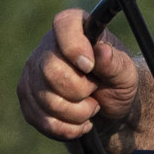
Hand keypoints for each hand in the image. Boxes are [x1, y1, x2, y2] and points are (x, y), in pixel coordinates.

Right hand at [18, 7, 141, 143]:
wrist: (109, 110)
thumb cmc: (118, 83)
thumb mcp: (126, 73)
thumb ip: (115, 62)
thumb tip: (101, 51)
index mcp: (75, 27)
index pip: (64, 25)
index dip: (74, 47)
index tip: (89, 67)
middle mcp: (48, 45)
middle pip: (51, 71)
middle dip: (80, 91)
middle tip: (94, 91)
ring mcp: (33, 71)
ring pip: (46, 100)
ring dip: (77, 113)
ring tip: (91, 107)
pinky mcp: (27, 97)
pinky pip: (42, 119)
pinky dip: (67, 128)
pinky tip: (79, 122)